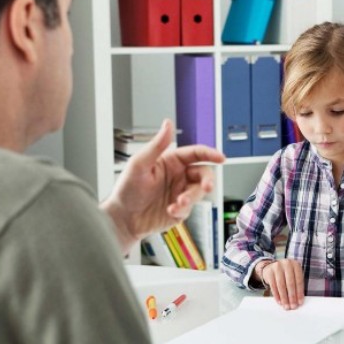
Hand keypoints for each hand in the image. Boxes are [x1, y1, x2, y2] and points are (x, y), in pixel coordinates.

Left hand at [101, 119, 224, 253]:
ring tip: (177, 203)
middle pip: (203, 174)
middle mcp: (178, 176)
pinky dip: (182, 210)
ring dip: (191, 198)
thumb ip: (157, 144)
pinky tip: (170, 210)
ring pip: (198, 193)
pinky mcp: (180, 210)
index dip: (210, 154)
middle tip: (206, 187)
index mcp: (171, 161)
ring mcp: (180, 193)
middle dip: (207, 180)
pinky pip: (190, 209)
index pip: (195, 154)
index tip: (221, 158)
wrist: (123, 219)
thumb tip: (168, 124)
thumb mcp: (140, 164)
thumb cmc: (126, 190)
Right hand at [259, 259, 304, 309]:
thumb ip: (297, 284)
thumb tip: (299, 300)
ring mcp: (277, 267)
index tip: (300, 302)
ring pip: (281, 285)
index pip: (299, 280)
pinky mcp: (269, 272)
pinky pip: (273, 286)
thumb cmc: (286, 273)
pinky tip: (279, 301)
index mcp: (296, 265)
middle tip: (293, 306)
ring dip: (284, 298)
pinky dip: (277, 295)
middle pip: (290, 283)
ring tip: (286, 306)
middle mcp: (287, 264)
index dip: (299, 293)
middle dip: (292, 296)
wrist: (271, 267)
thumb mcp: (293, 275)